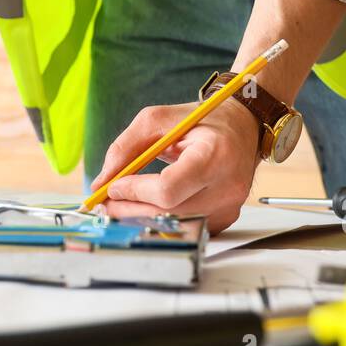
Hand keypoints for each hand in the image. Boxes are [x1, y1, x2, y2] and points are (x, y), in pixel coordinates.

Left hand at [90, 98, 260, 234]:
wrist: (244, 126)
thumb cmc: (203, 120)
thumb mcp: (159, 119)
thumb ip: (126, 147)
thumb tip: (101, 182)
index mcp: (214, 155)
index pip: (169, 189)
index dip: (136, 191)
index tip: (113, 187)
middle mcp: (227, 185)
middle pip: (169, 212)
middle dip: (130, 209)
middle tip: (106, 202)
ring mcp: (230, 205)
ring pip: (176, 224)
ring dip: (142, 216)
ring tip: (122, 204)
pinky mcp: (227, 217)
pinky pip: (188, 226)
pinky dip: (163, 219)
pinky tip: (149, 207)